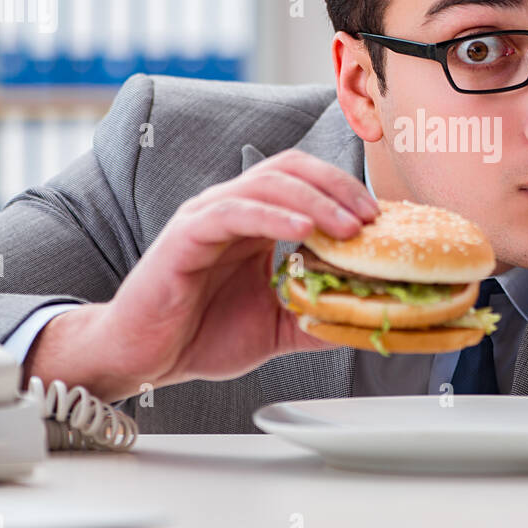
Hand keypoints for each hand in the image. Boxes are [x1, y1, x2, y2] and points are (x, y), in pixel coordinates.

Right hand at [23, 149, 379, 400]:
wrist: (144, 359)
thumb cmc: (201, 335)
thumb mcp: (278, 325)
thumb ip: (318, 312)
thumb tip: (371, 316)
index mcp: (255, 221)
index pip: (307, 181)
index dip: (347, 192)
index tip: (383, 220)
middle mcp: (232, 209)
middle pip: (293, 168)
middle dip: (339, 187)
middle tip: (373, 218)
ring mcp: (206, 217)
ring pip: (267, 183)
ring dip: (316, 200)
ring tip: (349, 226)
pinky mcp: (185, 237)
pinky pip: (233, 211)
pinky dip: (273, 214)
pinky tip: (303, 229)